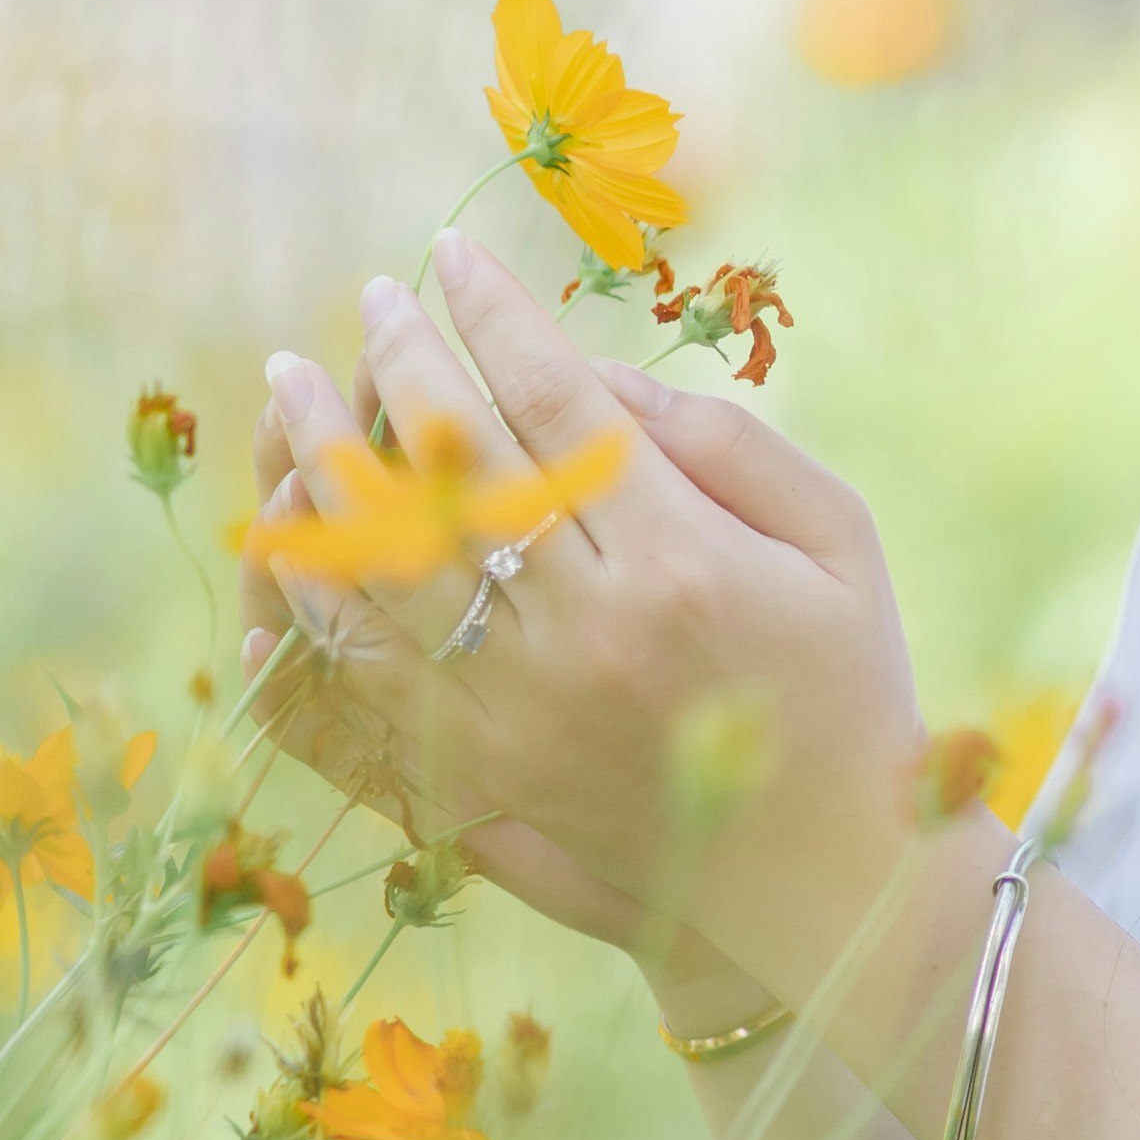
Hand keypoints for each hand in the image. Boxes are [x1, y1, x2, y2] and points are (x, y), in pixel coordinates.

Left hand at [239, 238, 942, 1028]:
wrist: (822, 882)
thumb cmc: (846, 689)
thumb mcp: (836, 542)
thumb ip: (724, 444)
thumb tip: (591, 373)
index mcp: (683, 562)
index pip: (555, 403)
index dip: (492, 316)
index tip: (450, 257)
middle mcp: (588, 634)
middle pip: (454, 465)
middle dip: (400, 362)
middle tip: (366, 302)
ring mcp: (522, 713)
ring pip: (385, 561)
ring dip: (326, 460)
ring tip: (292, 390)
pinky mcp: (481, 775)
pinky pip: (365, 670)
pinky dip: (316, 592)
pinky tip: (293, 526)